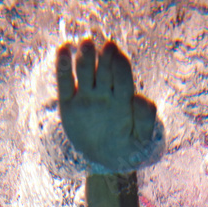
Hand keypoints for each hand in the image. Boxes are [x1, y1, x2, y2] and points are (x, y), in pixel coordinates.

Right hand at [56, 38, 157, 172]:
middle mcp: (105, 92)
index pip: (122, 78)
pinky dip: (63, 68)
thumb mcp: (140, 141)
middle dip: (105, 58)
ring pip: (85, 72)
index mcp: (124, 98)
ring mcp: (87, 95)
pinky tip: (62, 50)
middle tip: (106, 45)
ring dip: (86, 57)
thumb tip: (142, 99)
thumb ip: (145, 121)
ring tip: (86, 44)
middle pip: (104, 70)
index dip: (120, 67)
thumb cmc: (127, 149)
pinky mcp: (69, 103)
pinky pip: (65, 83)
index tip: (118, 55)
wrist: (106, 162)